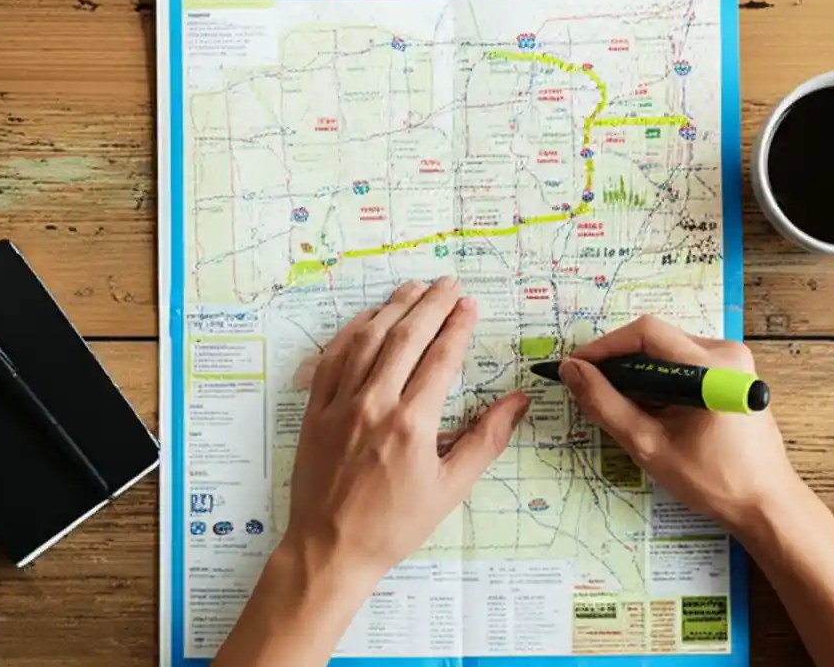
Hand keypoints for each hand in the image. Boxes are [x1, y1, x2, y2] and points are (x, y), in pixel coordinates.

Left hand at [281, 278, 531, 581]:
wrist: (330, 549)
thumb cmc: (394, 525)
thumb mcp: (450, 489)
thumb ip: (486, 440)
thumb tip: (518, 402)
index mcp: (411, 424)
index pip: (440, 359)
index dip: (458, 326)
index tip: (470, 305)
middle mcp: (374, 405)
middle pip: (405, 337)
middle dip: (430, 304)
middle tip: (448, 283)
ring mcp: (340, 405)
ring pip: (368, 340)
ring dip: (393, 308)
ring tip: (414, 287)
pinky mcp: (315, 411)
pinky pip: (332, 358)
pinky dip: (351, 331)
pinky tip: (368, 317)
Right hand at [560, 316, 798, 530]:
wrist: (765, 503)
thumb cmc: (712, 480)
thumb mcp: (649, 445)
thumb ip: (605, 404)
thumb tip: (571, 371)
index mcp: (712, 366)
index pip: (646, 333)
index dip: (604, 347)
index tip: (575, 369)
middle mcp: (727, 352)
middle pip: (656, 339)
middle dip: (619, 362)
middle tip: (591, 391)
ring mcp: (734, 361)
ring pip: (668, 350)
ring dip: (638, 373)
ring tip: (620, 406)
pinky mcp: (733, 374)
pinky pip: (684, 362)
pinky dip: (659, 380)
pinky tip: (650, 410)